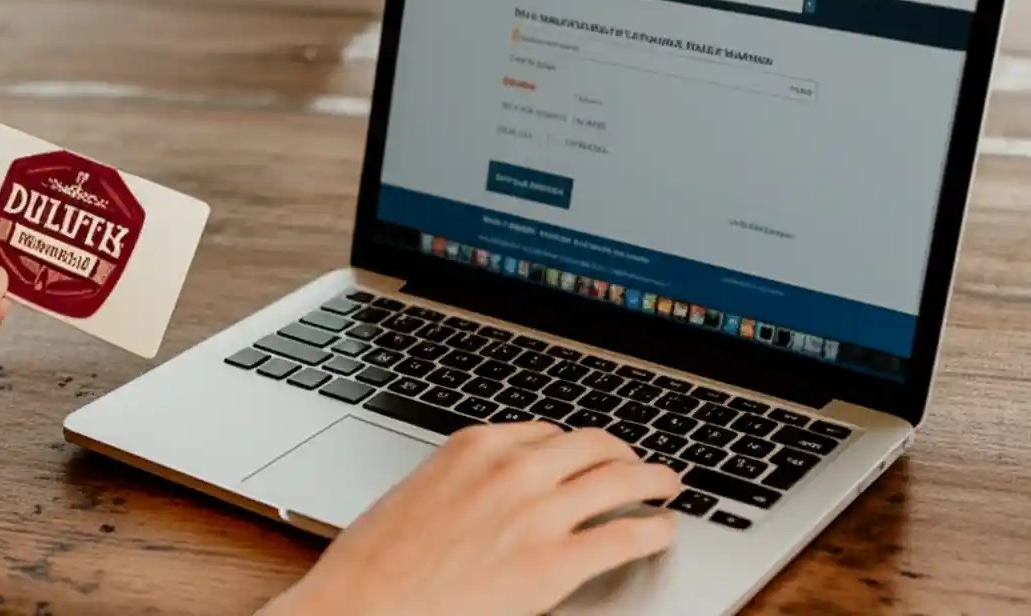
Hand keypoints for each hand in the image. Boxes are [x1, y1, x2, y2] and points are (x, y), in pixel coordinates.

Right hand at [262, 423, 680, 615]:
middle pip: (593, 445)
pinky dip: (654, 529)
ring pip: (621, 479)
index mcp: (477, 445)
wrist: (363, 606)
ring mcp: (538, 513)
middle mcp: (514, 467)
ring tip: (667, 486)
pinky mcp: (556, 563)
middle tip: (639, 463)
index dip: (574, 448)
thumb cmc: (376, 561)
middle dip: (623, 452)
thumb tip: (495, 492)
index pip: (546, 432)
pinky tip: (663, 531)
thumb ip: (467, 481)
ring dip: (654, 479)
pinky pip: (626, 535)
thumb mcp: (420, 493)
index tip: (584, 457)